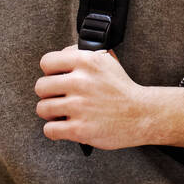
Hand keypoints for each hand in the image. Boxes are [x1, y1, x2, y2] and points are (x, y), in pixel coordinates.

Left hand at [35, 45, 149, 148]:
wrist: (142, 114)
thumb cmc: (122, 89)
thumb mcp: (107, 60)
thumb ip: (81, 54)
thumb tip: (60, 55)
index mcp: (87, 61)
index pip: (47, 62)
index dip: (50, 71)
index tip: (56, 77)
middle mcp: (81, 82)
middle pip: (40, 87)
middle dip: (49, 93)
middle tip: (60, 97)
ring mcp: (80, 107)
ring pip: (42, 108)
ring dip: (51, 112)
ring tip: (63, 112)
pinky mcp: (80, 129)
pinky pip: (49, 130)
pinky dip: (54, 130)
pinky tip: (64, 126)